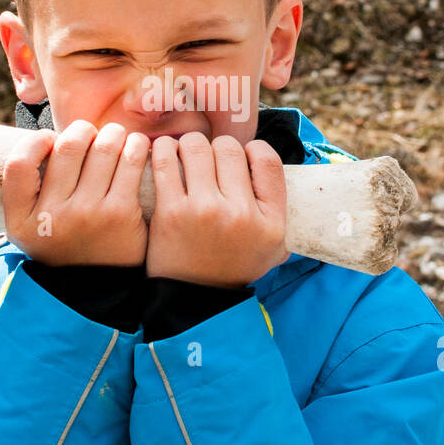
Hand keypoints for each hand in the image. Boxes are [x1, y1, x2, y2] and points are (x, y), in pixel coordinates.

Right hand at [2, 120, 151, 266]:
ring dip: (113, 134)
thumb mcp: (33, 231)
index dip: (34, 142)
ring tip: (116, 137)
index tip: (50, 139)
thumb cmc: (69, 247)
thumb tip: (47, 140)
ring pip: (103, 148)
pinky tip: (137, 147)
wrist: (104, 288)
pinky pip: (130, 163)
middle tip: (92, 133)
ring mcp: (87, 214)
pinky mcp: (120, 213)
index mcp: (22, 221)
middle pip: (67, 147)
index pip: (17, 164)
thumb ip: (30, 194)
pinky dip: (136, 146)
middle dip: (83, 130)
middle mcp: (52, 216)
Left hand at [145, 132, 288, 287]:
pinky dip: (162, 150)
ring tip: (185, 154)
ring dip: (189, 145)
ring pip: (197, 147)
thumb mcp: (274, 248)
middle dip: (218, 147)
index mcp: (271, 221)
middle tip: (209, 159)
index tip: (242, 157)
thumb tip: (275, 169)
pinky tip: (164, 153)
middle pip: (230, 148)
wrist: (193, 299)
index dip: (253, 149)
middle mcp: (240, 213)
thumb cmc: (234, 266)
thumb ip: (281, 211)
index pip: (268, 160)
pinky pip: (165, 161)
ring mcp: (204, 211)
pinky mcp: (171, 212)